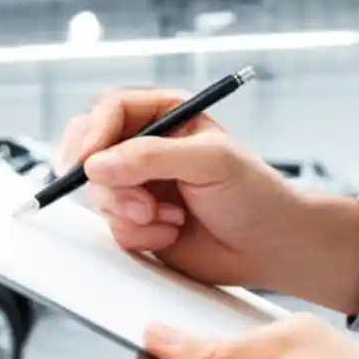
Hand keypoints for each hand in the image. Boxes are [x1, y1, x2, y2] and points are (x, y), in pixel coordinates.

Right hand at [57, 89, 358, 313]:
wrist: (271, 247)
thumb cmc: (255, 195)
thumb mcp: (209, 162)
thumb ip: (151, 157)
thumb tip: (97, 164)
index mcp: (165, 115)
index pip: (109, 110)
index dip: (93, 134)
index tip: (88, 163)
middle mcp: (145, 148)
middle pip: (90, 151)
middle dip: (109, 183)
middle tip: (139, 202)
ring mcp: (137, 186)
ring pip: (97, 193)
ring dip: (131, 213)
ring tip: (171, 219)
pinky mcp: (135, 220)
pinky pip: (111, 226)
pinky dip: (139, 235)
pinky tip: (171, 233)